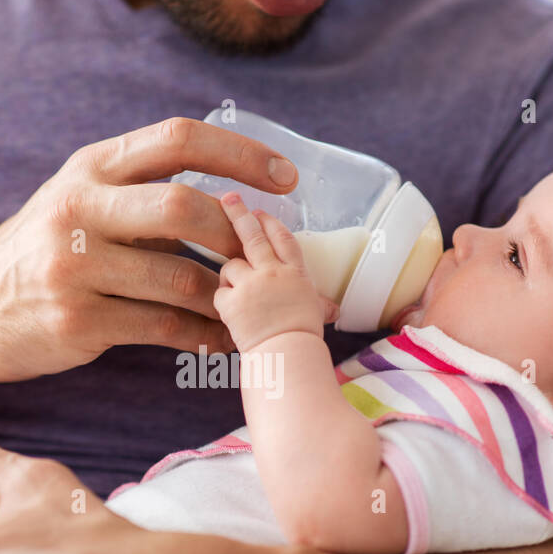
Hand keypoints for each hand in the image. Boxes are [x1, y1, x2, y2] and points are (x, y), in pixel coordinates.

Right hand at [0, 117, 299, 384]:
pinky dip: (202, 335)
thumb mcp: (78, 201)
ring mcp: (75, 268)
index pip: (177, 139)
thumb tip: (236, 197)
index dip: (240, 153)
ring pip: (181, 279)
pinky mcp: (78, 322)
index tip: (287, 177)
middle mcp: (78, 209)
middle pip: (182, 208)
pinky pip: (163, 328)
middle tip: (264, 256)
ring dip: (227, 297)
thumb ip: (140, 192)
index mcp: (89, 168)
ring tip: (251, 307)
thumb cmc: (42, 253)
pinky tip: (220, 339)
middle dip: (235, 235)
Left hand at [213, 193, 334, 351]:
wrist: (288, 355)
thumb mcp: (315, 314)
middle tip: (229, 198)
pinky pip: (219, 293)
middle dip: (239, 214)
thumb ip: (318, 305)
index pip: (283, 238)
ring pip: (230, 265)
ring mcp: (250, 285)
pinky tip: (231, 313)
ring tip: (238, 291)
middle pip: (252, 236)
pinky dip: (223, 301)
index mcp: (295, 273)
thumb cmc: (305, 339)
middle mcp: (272, 272)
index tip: (260, 211)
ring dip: (231, 275)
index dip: (271, 223)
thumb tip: (333, 310)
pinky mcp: (230, 302)